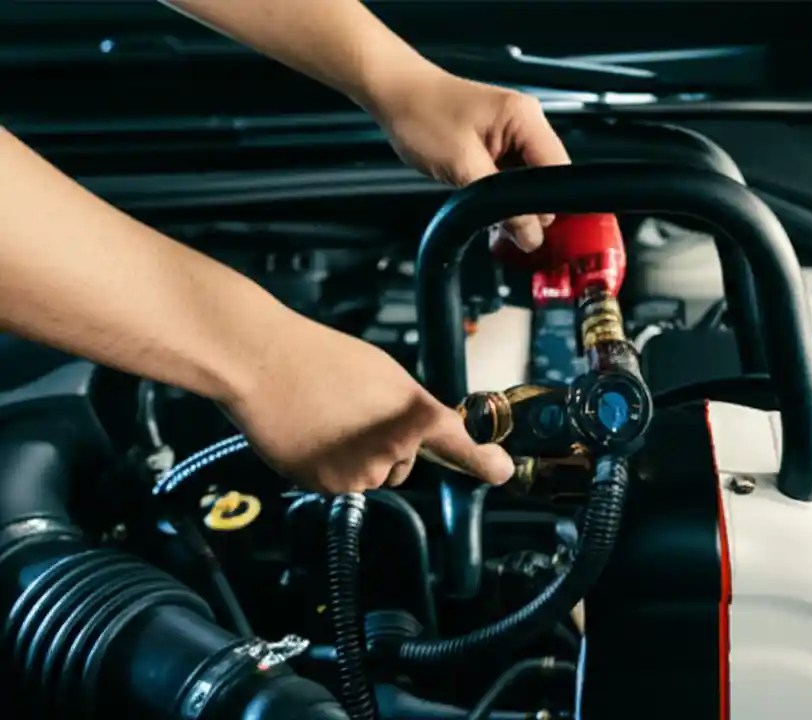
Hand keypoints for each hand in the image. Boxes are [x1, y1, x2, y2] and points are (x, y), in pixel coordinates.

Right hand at [221, 314, 512, 493]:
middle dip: (387, 445)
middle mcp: (393, 450)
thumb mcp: (383, 375)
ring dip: (356, 456)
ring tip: (326, 417)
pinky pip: (339, 481)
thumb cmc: (318, 358)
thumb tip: (418, 430)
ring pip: (371, 475)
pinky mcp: (327, 486)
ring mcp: (360, 472)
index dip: (482, 460)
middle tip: (352, 410)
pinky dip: (328, 465)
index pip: (457, 443)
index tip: (501, 471)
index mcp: (414, 414)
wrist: (259, 362)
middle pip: (404, 463)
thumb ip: (409, 409)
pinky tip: (310, 434)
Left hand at [366, 65, 569, 250]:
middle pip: (548, 179)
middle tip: (505, 228)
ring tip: (489, 211)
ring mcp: (514, 131)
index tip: (531, 231)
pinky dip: (501, 191)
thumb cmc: (421, 114)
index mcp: (526, 118)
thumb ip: (500, 204)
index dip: (547, 206)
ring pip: (531, 180)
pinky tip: (483, 199)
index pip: (559, 173)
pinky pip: (514, 174)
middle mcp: (526, 121)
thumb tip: (531, 236)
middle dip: (530, 206)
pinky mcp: (499, 140)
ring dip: (513, 200)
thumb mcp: (462, 166)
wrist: (394, 92)